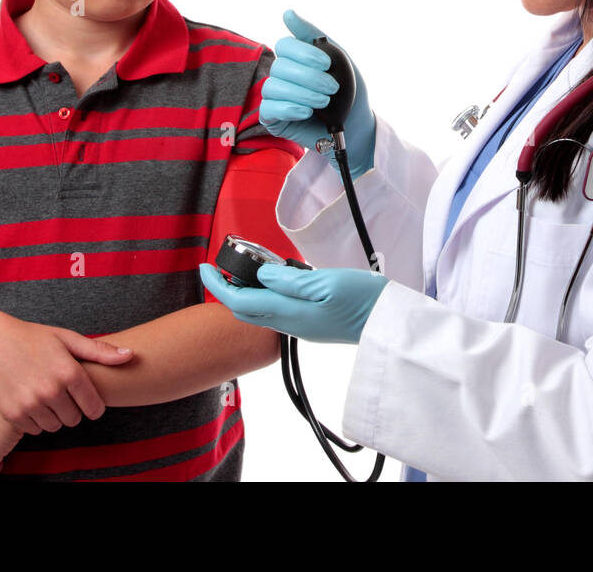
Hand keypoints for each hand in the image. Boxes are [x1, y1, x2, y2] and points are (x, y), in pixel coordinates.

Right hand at [0, 310, 134, 434]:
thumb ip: (100, 351)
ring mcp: (31, 404)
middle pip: (75, 420)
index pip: (94, 408)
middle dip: (73, 410)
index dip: (93, 406)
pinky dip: (36, 420)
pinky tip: (32, 402)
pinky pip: (35, 430)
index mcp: (69, 372)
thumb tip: (131, 355)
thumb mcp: (67, 338)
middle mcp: (52, 391)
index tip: (87, 400)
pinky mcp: (13, 414)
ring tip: (47, 397)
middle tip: (64, 395)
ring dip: (55, 416)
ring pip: (55, 426)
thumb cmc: (31, 336)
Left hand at [198, 262, 389, 344]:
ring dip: (245, 292)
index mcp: (289, 313)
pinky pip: (276, 311)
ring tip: (244, 268)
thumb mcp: (326, 282)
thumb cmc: (363, 301)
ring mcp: (301, 326)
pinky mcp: (311, 324)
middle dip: (227, 289)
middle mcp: (290, 324)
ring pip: (260, 311)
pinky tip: (274, 281)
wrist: (387, 324)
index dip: (217, 285)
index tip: (204, 267)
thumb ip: (290, 280)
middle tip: (221, 266)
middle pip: (245, 309)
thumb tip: (260, 274)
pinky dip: (264, 295)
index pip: (239, 301)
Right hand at [259, 9, 375, 178]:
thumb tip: (287, 12)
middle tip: (333, 88)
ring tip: (324, 102)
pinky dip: (289, 108)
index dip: (305, 53)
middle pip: (280, 66)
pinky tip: (307, 112)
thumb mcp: (337, 58)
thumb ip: (312, 35)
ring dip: (303, 94)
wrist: (356, 125)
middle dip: (310, 77)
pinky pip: (268, 108)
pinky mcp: (272, 119)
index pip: (285, 45)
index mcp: (294, 58)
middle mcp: (281, 75)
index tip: (327, 64)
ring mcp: (274, 97)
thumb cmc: (347, 91)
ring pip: (274, 87)